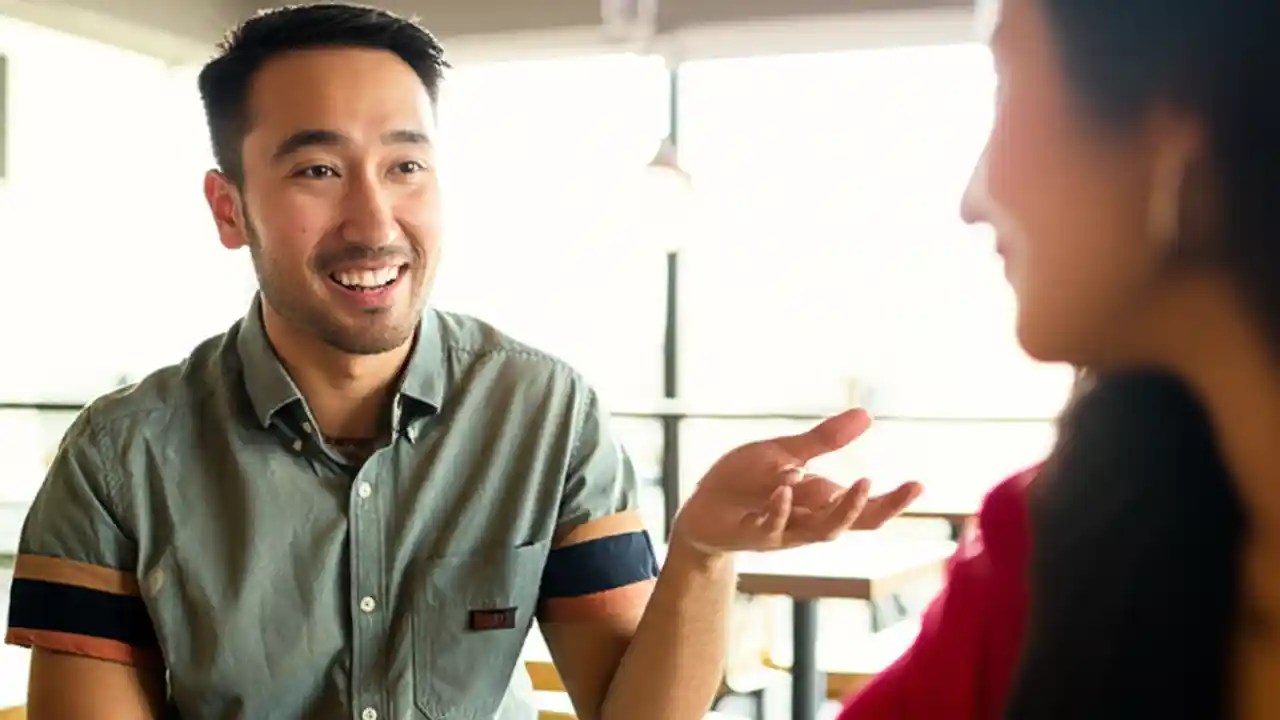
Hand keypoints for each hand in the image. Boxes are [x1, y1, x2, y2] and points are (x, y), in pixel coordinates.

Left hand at [671, 409, 921, 555]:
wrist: (700, 507)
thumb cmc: (744, 481)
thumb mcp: (784, 452)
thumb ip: (823, 440)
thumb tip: (867, 415)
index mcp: (820, 500)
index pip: (864, 508)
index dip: (893, 500)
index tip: (920, 484)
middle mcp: (808, 519)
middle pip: (854, 522)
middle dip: (880, 507)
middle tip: (907, 489)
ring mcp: (784, 529)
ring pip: (822, 531)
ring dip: (843, 510)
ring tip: (859, 484)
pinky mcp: (753, 533)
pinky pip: (773, 526)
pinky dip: (782, 509)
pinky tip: (786, 488)